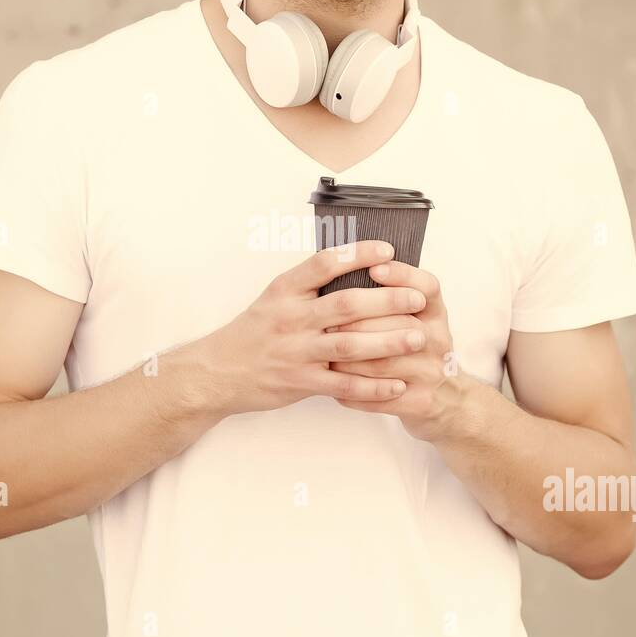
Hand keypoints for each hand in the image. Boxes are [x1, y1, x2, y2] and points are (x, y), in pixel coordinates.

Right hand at [194, 241, 428, 416]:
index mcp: (285, 290)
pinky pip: (343, 385)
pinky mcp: (300, 383)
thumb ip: (310, 285)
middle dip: (387, 301)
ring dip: (388, 341)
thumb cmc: (253, 332)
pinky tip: (397, 383)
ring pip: (349, 345)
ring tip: (418, 337)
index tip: (388, 250)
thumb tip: (353, 264)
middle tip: (418, 298)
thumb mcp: (274, 298)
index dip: (358, 254)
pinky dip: (373, 386)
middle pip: (346, 304)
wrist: (217, 372)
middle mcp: (292, 318)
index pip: (324, 264)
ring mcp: (296, 352)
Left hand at [326, 259, 465, 441]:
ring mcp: (431, 373)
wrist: (448, 401)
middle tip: (328, 321)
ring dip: (349, 360)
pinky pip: (380, 397)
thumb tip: (352, 268)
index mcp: (436, 314)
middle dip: (358, 322)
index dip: (402, 275)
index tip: (374, 269)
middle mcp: (438, 340)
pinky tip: (332, 384)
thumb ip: (392, 297)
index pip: (427, 286)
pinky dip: (353, 390)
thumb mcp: (419, 319)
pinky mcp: (420, 402)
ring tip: (323, 354)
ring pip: (383, 363)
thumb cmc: (419, 351)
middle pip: (399, 324)